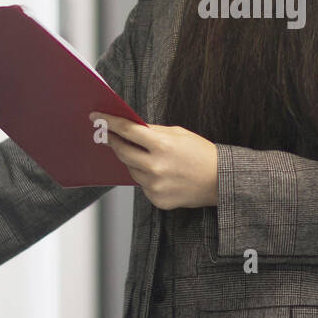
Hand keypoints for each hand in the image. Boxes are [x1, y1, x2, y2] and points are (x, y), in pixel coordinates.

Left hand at [90, 111, 217, 209]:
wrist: (220, 180)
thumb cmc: (201, 153)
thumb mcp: (178, 134)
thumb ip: (153, 131)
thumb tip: (130, 128)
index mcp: (162, 145)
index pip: (127, 130)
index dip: (110, 122)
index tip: (97, 117)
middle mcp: (155, 167)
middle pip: (122, 151)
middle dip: (113, 141)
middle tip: (108, 135)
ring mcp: (155, 186)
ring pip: (131, 169)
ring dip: (132, 160)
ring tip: (144, 155)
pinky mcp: (157, 199)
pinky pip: (142, 185)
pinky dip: (145, 176)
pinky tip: (159, 173)